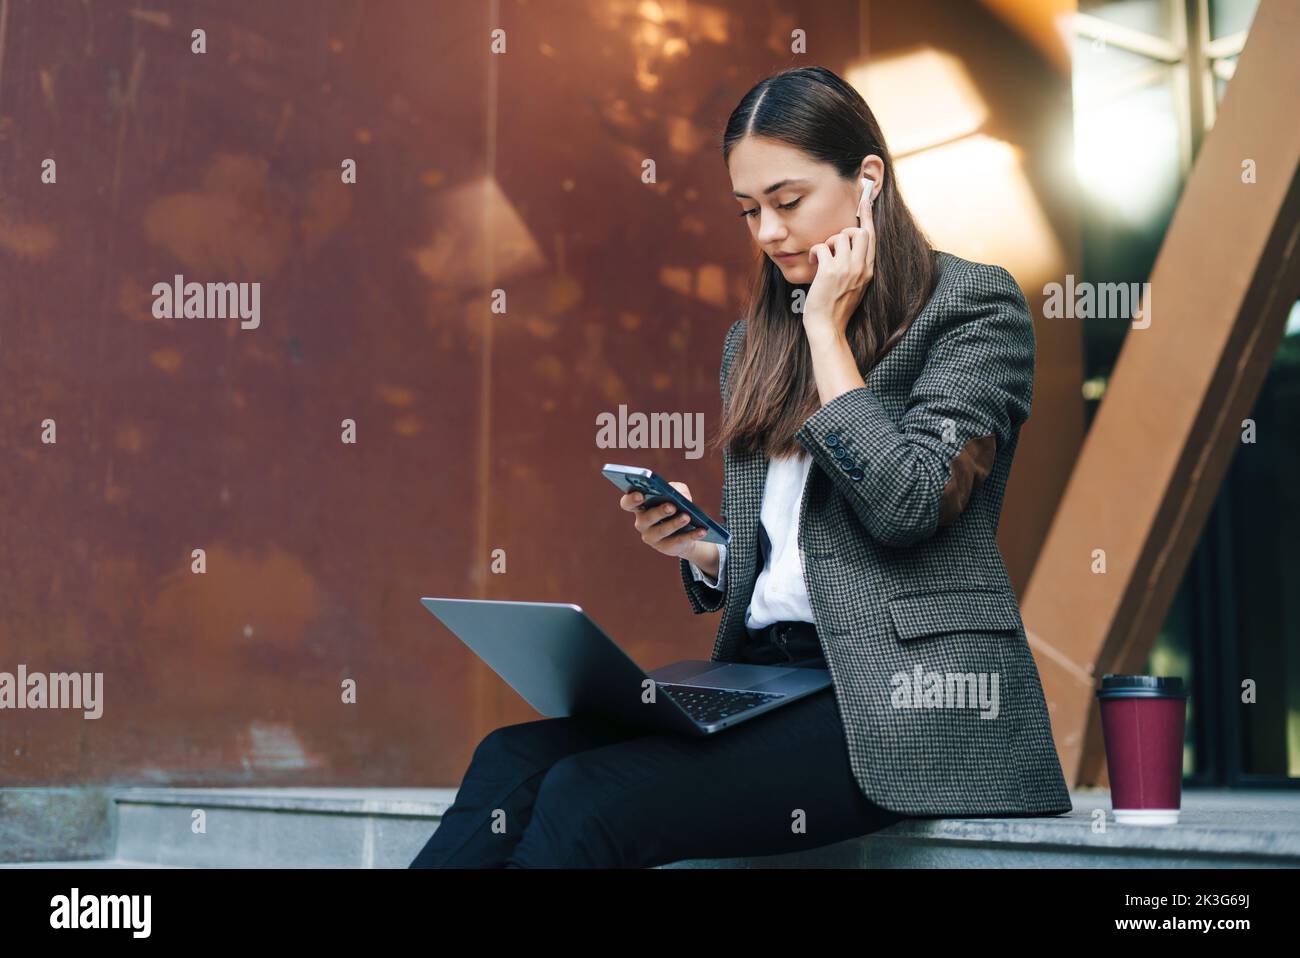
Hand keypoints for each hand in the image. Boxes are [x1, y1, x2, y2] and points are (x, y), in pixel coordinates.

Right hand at [620, 481, 709, 560]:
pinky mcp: (667, 548)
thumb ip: (677, 489)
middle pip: (646, 518)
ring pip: (662, 531)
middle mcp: (642, 523)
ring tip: (687, 517)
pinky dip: (692, 535)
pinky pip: (679, 542)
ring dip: (675, 524)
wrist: (685, 530)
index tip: (640, 494)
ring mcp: (653, 538)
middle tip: (672, 506)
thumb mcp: (677, 493)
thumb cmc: (677, 505)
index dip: (631, 499)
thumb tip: (680, 496)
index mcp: (640, 507)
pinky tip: (702, 530)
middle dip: (659, 512)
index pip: (627, 503)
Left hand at [803, 180, 876, 341]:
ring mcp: (847, 269)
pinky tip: (813, 263)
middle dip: (845, 232)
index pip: (872, 238)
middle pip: (860, 231)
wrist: (828, 326)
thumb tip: (848, 248)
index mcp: (869, 270)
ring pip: (841, 236)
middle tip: (834, 246)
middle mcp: (861, 267)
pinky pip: (822, 246)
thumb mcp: (854, 286)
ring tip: (823, 258)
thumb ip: (856, 267)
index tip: (864, 201)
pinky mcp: (830, 271)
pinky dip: (815, 252)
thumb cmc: (836, 308)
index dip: (868, 217)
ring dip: (829, 242)